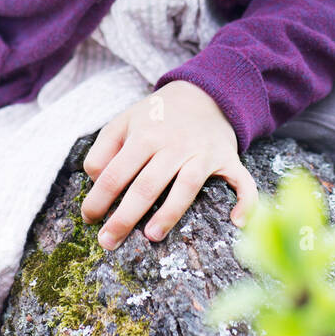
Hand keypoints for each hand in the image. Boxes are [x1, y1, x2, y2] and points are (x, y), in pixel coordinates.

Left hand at [80, 81, 258, 248]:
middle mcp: (173, 145)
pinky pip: (241, 181)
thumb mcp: (124, 122)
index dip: (99, 199)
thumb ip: (103, 149)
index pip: (116, 173)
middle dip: (124, 218)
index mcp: (144, 135)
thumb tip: (96, 181)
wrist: (202, 93)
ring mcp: (202, 153)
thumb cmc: (157, 116)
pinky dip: (245, 202)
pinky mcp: (227, 159)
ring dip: (170, 214)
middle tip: (108, 242)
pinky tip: (237, 223)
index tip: (89, 219)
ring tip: (151, 237)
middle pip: (147, 186)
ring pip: (186, 186)